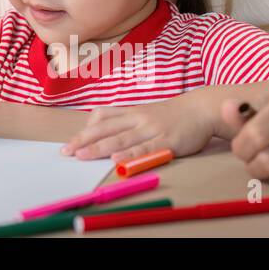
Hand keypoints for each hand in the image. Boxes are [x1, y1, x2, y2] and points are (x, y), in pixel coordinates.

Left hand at [61, 94, 218, 162]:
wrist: (201, 109)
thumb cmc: (172, 115)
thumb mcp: (145, 113)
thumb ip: (126, 121)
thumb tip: (103, 133)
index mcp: (132, 112)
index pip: (102, 118)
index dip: (84, 131)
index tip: (69, 143)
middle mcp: (138, 119)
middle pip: (106, 129)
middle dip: (84, 140)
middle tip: (67, 152)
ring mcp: (152, 130)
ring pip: (122, 139)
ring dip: (100, 148)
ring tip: (83, 156)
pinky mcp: (168, 141)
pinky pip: (146, 149)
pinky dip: (130, 154)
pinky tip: (118, 160)